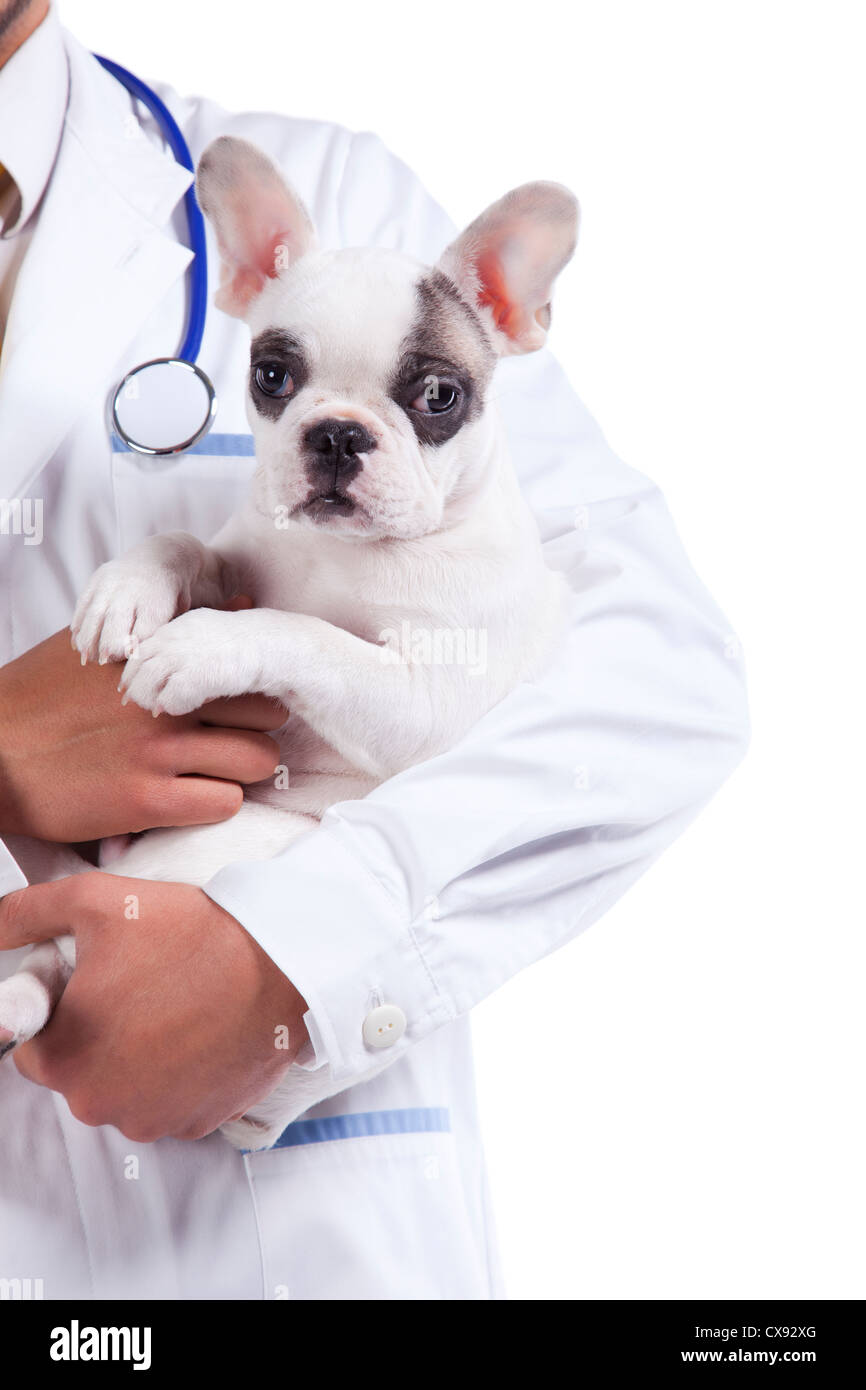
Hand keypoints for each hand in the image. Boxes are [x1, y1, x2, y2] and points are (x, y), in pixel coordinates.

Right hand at [0, 621, 287, 840]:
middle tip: (237, 742)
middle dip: (259, 730)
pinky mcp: (146, 800)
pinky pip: (225, 802)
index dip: (252, 687)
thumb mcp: (105, 648)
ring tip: (218, 772)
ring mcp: (159, 752)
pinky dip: (218, 803)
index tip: (242, 704)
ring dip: (245, 770)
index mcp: (157, 661)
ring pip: (257, 760)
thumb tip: (243, 599)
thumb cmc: (44, 699)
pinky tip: (193, 799)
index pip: (244, 664)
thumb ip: (175, 625)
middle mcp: (165, 702)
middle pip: (268, 714)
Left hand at [0, 873, 308, 1141]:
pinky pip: (171, 1100)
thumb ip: (24, 914)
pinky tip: (201, 1028)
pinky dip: (180, 1072)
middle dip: (99, 1033)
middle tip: (140, 983)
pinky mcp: (200, 1121)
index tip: (96, 980)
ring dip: (139, 1055)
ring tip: (176, 1002)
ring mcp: (156, 1119)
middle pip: (80, 1070)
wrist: (284, 961)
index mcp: (66, 1059)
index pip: (33, 1045)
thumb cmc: (192, 932)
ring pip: (126, 1088)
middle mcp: (103, 1105)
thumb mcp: (96, 900)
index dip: (61, 1008)